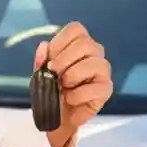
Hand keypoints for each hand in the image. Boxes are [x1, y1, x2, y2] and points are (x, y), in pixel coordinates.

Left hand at [34, 21, 112, 138]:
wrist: (57, 117)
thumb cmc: (52, 90)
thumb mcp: (40, 74)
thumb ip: (42, 60)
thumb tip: (44, 46)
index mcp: (78, 43)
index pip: (75, 29)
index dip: (60, 43)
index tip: (49, 61)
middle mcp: (94, 52)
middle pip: (85, 44)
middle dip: (64, 60)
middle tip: (53, 74)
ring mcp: (103, 70)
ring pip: (94, 64)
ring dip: (72, 76)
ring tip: (63, 88)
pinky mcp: (106, 89)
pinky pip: (97, 87)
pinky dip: (78, 95)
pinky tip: (70, 99)